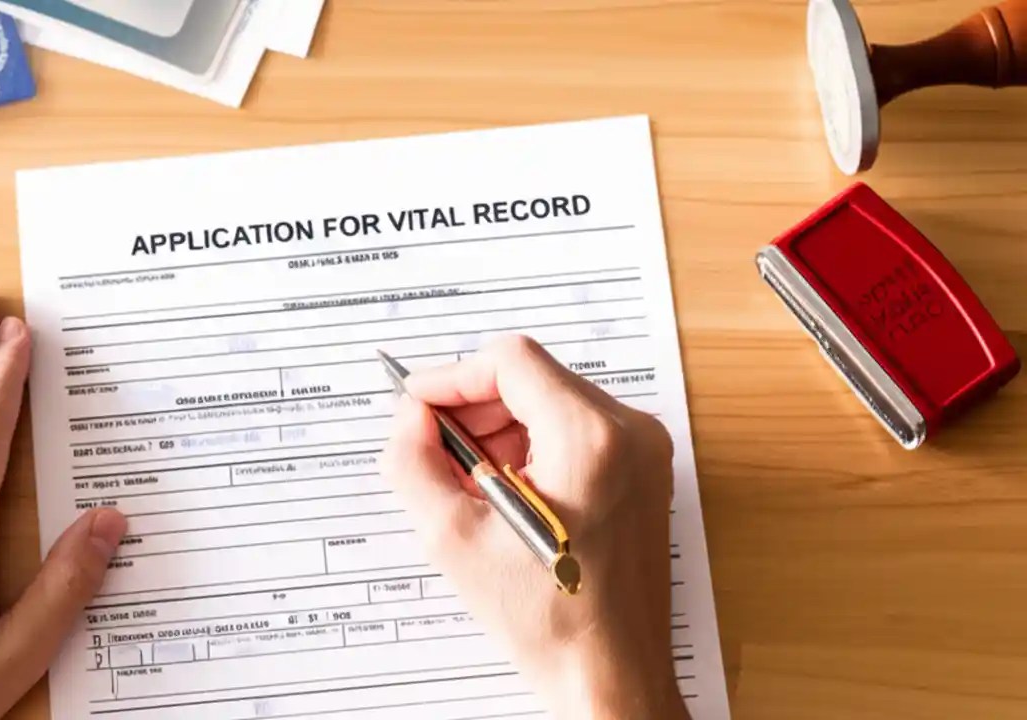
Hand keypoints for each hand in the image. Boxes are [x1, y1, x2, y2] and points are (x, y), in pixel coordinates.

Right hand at [381, 335, 688, 719]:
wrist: (611, 676)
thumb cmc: (551, 621)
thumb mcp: (453, 538)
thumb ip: (413, 463)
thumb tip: (409, 419)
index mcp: (590, 437)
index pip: (509, 361)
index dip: (451, 379)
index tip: (416, 407)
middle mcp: (628, 432)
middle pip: (530, 378)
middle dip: (472, 411)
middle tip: (433, 454)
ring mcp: (642, 452)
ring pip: (549, 403)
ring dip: (498, 433)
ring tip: (467, 488)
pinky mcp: (641, 472)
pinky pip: (573, 432)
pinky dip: (529, 450)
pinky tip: (502, 497)